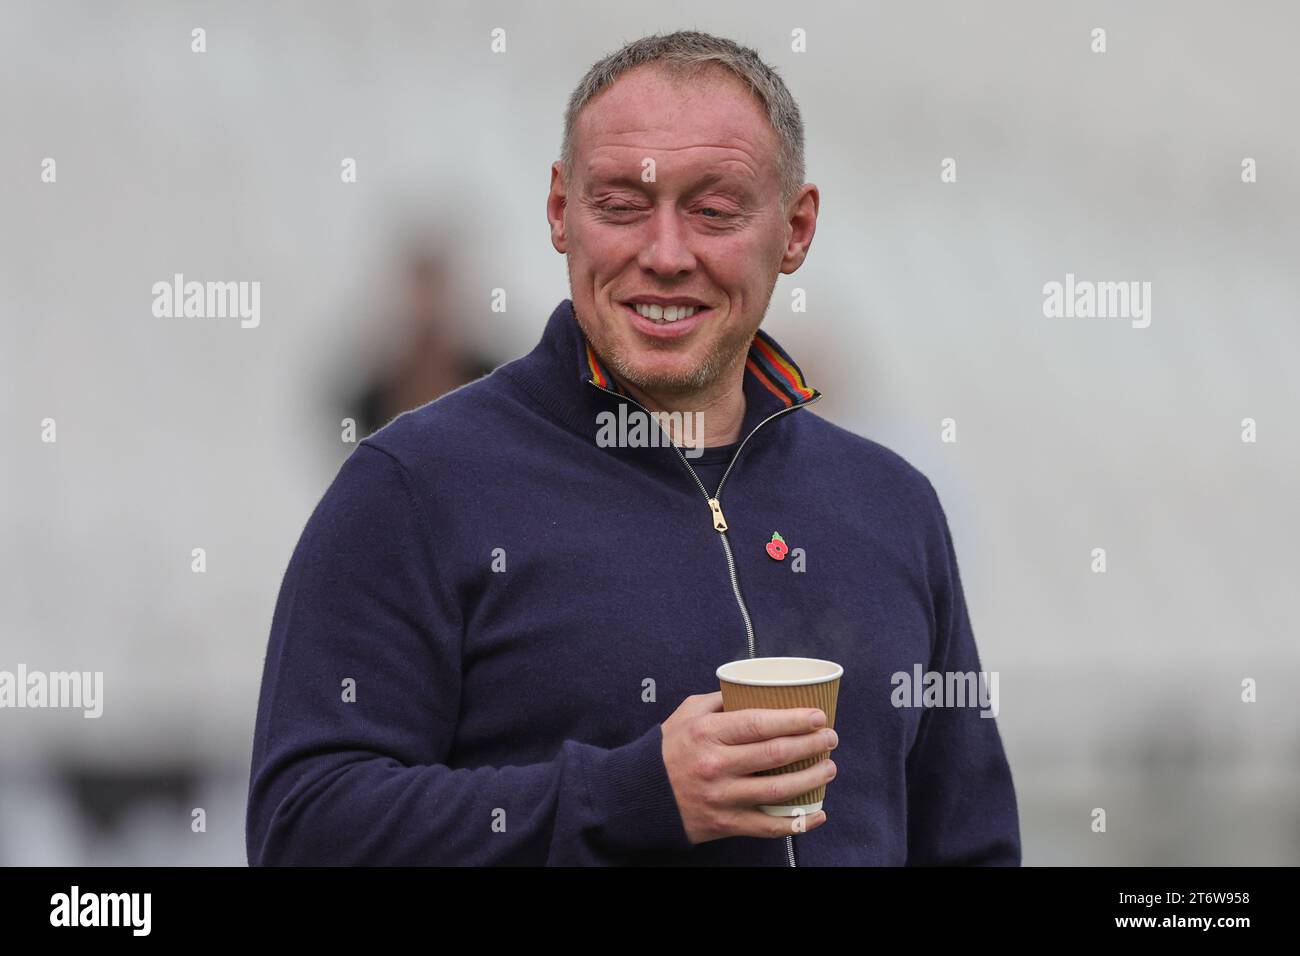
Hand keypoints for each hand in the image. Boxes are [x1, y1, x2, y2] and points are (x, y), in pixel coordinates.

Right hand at [660, 691, 837, 843]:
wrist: (640, 794)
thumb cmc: (668, 748)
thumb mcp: (688, 713)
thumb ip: (722, 701)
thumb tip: (757, 690)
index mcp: (708, 733)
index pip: (760, 723)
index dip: (795, 720)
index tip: (818, 717)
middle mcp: (716, 765)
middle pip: (776, 754)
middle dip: (812, 745)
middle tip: (830, 739)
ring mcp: (722, 797)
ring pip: (779, 790)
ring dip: (812, 779)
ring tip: (829, 768)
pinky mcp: (725, 823)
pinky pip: (768, 826)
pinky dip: (798, 822)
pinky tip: (817, 813)